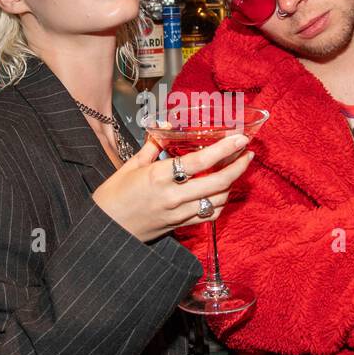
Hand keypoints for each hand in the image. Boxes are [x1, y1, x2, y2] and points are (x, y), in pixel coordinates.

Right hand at [92, 133, 253, 242]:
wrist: (106, 230)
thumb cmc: (114, 196)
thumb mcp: (130, 165)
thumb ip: (153, 145)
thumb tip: (165, 125)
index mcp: (158, 177)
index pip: (199, 162)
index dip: (223, 149)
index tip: (240, 139)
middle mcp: (172, 197)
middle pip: (217, 182)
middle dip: (238, 167)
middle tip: (247, 153)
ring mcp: (178, 214)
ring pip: (217, 199)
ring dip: (232, 183)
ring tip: (237, 168)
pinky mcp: (179, 226)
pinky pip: (209, 215)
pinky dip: (220, 202)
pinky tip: (223, 190)